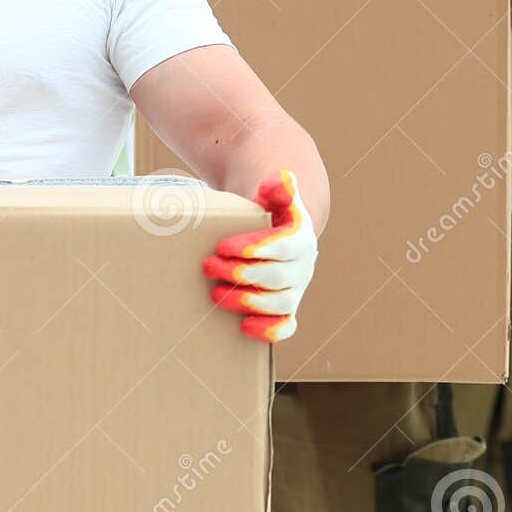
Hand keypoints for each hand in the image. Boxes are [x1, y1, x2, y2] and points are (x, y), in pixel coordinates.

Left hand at [202, 170, 317, 342]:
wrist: (276, 233)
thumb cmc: (267, 213)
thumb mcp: (271, 195)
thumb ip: (276, 187)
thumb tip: (278, 180)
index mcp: (301, 236)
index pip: (284, 246)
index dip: (255, 248)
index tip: (223, 246)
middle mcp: (303, 265)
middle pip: (277, 276)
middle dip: (241, 274)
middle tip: (208, 265)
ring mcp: (296, 289)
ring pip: (280, 303)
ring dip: (248, 301)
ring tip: (215, 293)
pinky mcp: (287, 309)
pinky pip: (286, 326)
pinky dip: (270, 330)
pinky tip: (244, 327)